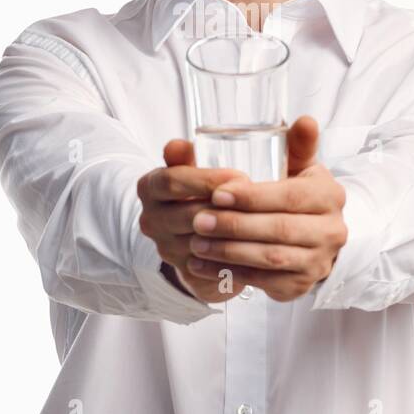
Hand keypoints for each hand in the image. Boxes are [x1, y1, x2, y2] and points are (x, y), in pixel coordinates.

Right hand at [137, 140, 249, 304]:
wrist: (199, 234)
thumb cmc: (203, 191)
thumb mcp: (196, 167)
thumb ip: (192, 153)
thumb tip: (184, 143)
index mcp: (150, 186)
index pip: (171, 181)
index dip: (207, 179)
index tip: (241, 175)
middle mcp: (151, 219)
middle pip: (188, 214)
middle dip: (226, 207)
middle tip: (260, 200)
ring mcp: (166, 248)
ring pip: (201, 242)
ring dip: (233, 233)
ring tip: (263, 221)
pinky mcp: (185, 271)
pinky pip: (211, 266)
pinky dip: (235, 255)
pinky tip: (258, 246)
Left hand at [183, 116, 347, 302]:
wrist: (312, 236)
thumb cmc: (296, 192)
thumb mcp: (299, 166)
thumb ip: (296, 144)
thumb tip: (304, 120)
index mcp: (330, 195)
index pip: (291, 195)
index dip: (253, 196)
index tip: (217, 193)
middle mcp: (332, 231)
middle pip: (279, 229)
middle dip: (234, 225)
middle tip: (197, 220)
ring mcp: (319, 262)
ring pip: (270, 258)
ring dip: (229, 252)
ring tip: (196, 243)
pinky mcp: (301, 285)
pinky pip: (264, 282)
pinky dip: (231, 274)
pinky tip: (203, 265)